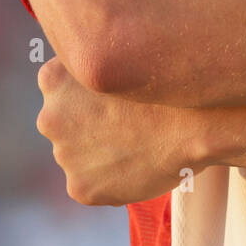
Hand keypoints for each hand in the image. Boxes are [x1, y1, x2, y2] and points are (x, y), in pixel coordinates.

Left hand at [36, 57, 206, 204]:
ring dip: (102, 154)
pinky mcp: (81, 188)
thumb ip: (94, 68)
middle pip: (67, 126)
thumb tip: (94, 74)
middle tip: (130, 125)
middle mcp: (48, 118)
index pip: (63, 91)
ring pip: (80, 157)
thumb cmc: (167, 82)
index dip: (92, 96)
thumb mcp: (119, 57)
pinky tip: (139, 167)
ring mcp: (63, 156)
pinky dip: (112, 181)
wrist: (196, 121)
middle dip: (90, 128)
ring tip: (140, 146)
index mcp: (52, 79)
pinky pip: (93, 186)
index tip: (118, 99)